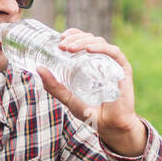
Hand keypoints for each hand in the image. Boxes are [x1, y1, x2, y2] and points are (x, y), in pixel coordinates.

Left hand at [36, 28, 145, 155]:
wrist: (109, 126)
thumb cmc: (91, 112)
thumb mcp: (68, 98)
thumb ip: (54, 86)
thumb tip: (39, 69)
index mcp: (91, 62)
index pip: (84, 40)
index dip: (73, 34)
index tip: (61, 38)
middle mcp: (103, 60)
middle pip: (91, 39)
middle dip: (75, 39)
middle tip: (62, 46)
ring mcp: (113, 64)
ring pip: (100, 43)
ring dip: (84, 42)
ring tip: (71, 48)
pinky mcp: (123, 70)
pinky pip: (114, 53)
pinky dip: (102, 48)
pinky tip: (90, 49)